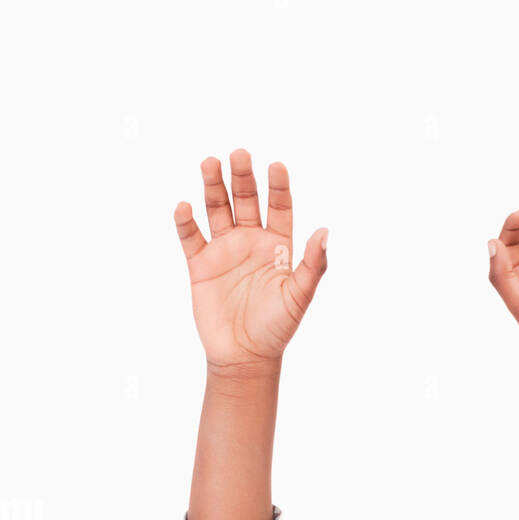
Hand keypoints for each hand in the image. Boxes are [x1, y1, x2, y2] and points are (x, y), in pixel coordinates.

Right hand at [174, 148, 327, 370]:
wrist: (244, 356)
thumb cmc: (277, 328)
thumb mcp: (299, 297)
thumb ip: (313, 265)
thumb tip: (325, 232)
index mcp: (278, 245)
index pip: (279, 207)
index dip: (277, 187)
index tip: (276, 166)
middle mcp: (251, 241)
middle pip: (245, 199)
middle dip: (242, 177)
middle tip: (238, 154)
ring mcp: (224, 250)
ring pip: (217, 209)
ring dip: (213, 186)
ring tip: (210, 163)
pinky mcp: (200, 265)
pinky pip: (191, 236)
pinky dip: (186, 221)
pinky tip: (185, 206)